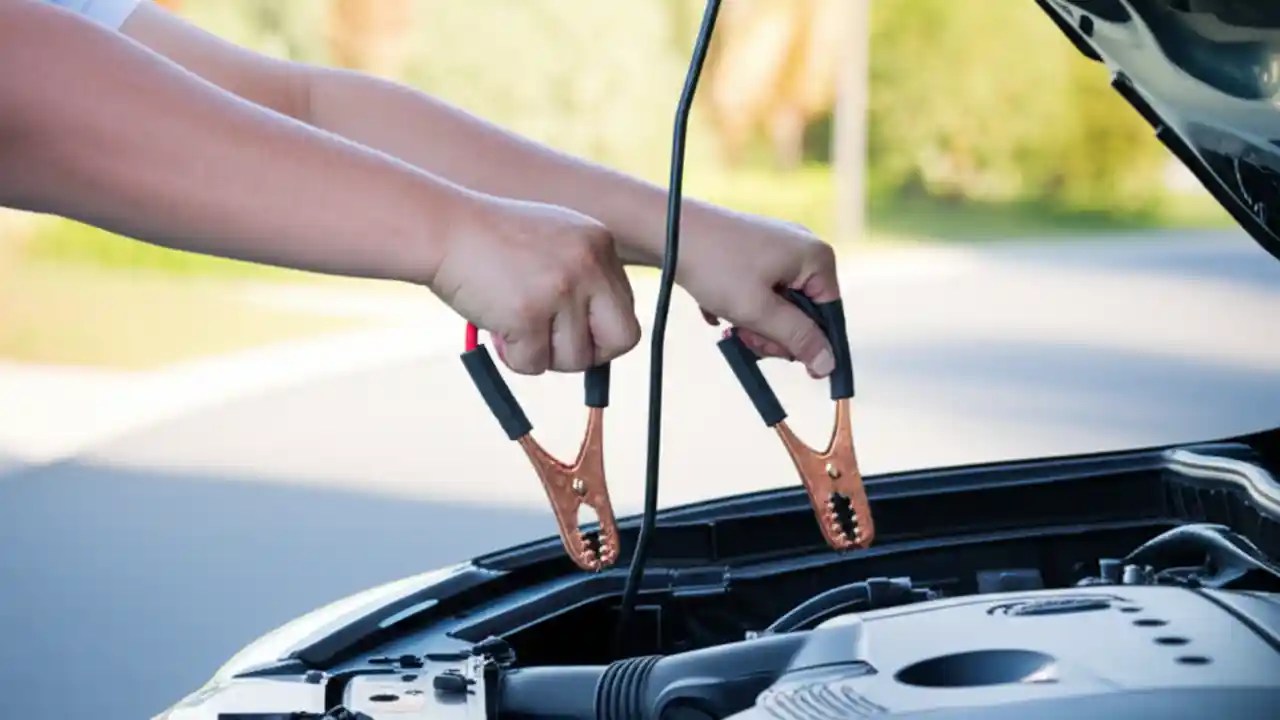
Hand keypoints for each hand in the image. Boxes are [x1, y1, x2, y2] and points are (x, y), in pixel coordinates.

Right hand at [430, 196, 639, 373]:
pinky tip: (496, 325)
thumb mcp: (553, 242)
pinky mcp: (528, 314)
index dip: (600, 330)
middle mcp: (588, 264)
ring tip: (514, 325)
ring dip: (543, 354)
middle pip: (623, 339)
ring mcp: (560, 289)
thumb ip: (581, 278)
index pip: (626, 308)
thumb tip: (598, 336)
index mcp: (599, 244)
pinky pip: (534, 363)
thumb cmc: (490, 239)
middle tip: (558, 348)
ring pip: (575, 359)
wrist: (443, 229)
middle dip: (592, 354)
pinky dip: (513, 356)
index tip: (575, 334)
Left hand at [677, 209, 839, 377]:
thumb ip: (796, 339)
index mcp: (816, 257)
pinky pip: (756, 291)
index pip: (829, 314)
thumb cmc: (715, 266)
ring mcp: (776, 247)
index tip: (787, 365)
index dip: (811, 345)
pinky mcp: (751, 250)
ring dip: (752, 322)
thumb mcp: (758, 312)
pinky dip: (738, 305)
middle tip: (744, 336)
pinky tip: (714, 306)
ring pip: (775, 305)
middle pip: (802, 312)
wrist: (666, 229)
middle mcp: (802, 247)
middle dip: (772, 333)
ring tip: (727, 321)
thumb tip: (828, 365)